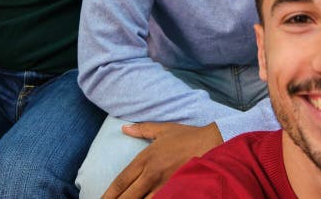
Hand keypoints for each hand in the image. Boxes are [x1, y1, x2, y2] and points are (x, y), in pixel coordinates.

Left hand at [102, 121, 222, 198]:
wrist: (212, 143)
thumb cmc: (188, 136)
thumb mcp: (163, 129)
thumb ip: (142, 129)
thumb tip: (124, 129)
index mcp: (145, 159)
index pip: (121, 180)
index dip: (109, 193)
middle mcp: (151, 174)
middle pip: (127, 196)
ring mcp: (163, 185)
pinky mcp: (175, 190)